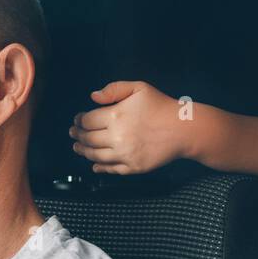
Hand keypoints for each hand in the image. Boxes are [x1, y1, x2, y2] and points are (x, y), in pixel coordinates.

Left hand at [69, 81, 191, 174]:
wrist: (184, 129)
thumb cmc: (162, 106)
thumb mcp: (139, 88)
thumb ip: (114, 89)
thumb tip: (93, 97)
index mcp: (116, 116)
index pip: (87, 121)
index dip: (79, 120)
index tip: (77, 119)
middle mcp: (117, 137)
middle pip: (88, 139)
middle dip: (78, 135)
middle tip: (73, 133)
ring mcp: (125, 154)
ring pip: (95, 156)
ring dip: (83, 151)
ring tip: (78, 147)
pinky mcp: (133, 167)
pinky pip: (111, 170)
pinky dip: (99, 168)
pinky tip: (94, 165)